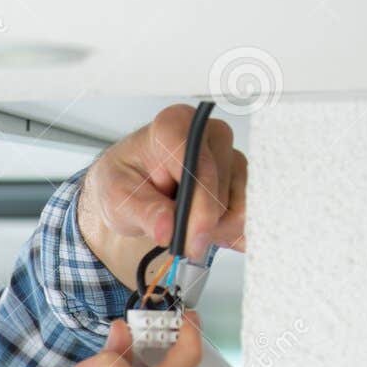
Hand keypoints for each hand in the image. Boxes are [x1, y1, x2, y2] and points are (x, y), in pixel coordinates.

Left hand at [76, 104, 247, 286]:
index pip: (199, 168)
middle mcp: (209, 134)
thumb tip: (167, 230)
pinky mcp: (243, 178)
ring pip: (239, 206)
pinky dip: (228, 232)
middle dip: (200, 225)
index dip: (199, 209)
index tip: (191, 241)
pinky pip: (249, 213)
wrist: (136, 188)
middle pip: (220, 192)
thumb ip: (144, 213)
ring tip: (186, 231)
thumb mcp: (117, 198)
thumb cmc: (127, 181)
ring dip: (214, 231)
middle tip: (176, 238)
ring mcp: (230, 155)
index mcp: (174, 126)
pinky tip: (205, 232)